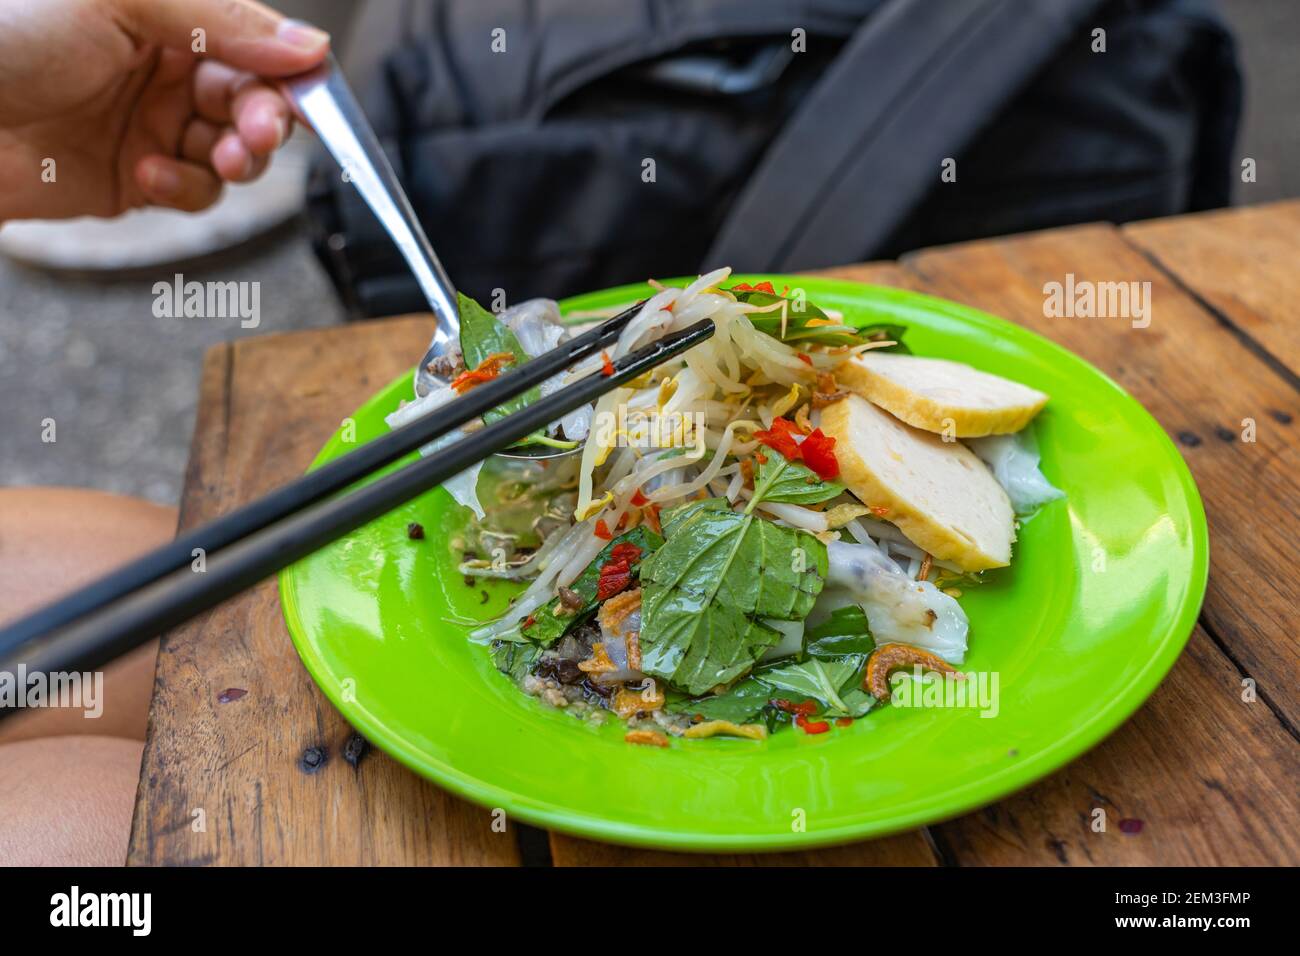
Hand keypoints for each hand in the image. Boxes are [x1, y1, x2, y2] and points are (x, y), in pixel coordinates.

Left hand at [0, 0, 329, 220]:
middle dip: (264, 122)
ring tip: (215, 158)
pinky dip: (185, 189)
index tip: (313, 100)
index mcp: (168, 17)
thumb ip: (222, 21)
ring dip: (235, 160)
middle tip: (256, 135)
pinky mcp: (137, 179)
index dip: (290, 74)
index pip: (257, 46)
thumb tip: (307, 45)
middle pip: (254, 103)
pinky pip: (194, 192)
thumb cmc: (6, 37)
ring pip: (234, 154)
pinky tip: (151, 173)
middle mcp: (166, 71)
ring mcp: (153, 126)